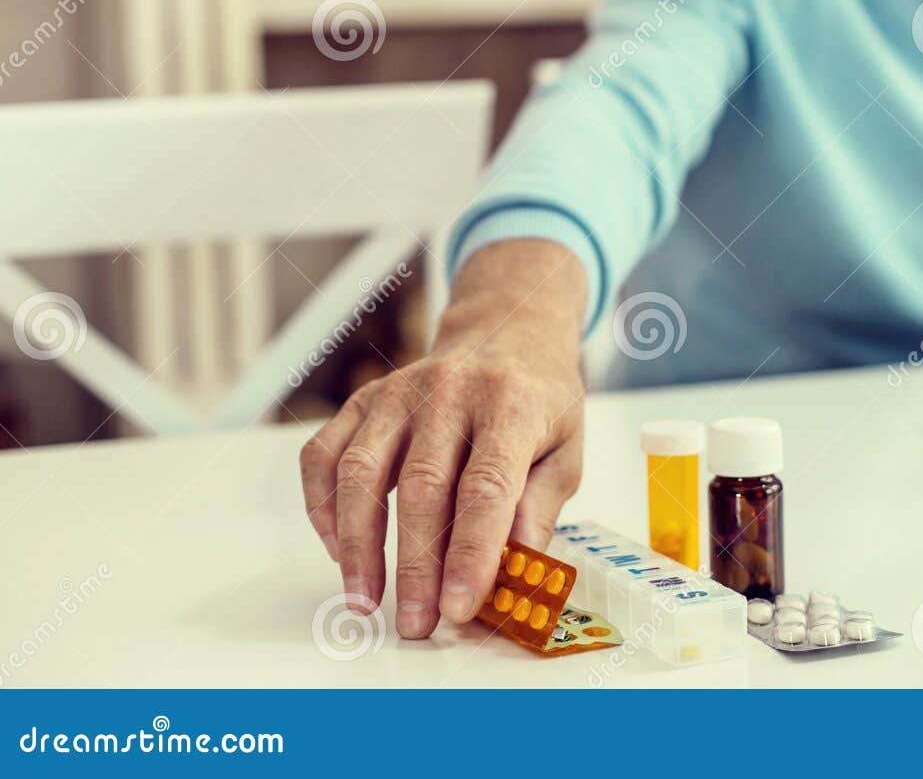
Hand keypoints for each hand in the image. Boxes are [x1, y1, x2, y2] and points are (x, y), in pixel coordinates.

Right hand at [298, 239, 587, 638]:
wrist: (508, 333)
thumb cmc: (540, 402)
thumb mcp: (566, 451)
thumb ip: (538, 511)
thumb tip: (511, 573)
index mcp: (512, 404)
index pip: (486, 487)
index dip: (471, 553)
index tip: (459, 607)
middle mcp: (451, 391)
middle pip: (422, 487)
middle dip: (416, 566)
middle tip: (417, 622)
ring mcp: (400, 392)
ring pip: (361, 473)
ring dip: (359, 546)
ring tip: (366, 599)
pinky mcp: (364, 400)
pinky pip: (324, 457)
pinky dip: (323, 509)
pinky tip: (342, 549)